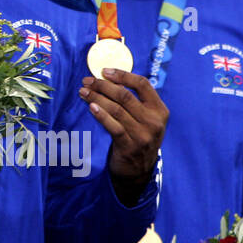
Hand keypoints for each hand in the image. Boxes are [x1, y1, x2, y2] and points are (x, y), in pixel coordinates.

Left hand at [80, 68, 168, 204]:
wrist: (139, 171)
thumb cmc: (138, 137)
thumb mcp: (145, 119)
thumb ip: (134, 101)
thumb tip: (107, 78)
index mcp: (159, 110)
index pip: (143, 84)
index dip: (123, 75)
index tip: (104, 71)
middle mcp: (154, 122)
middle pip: (125, 96)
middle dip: (102, 85)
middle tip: (87, 81)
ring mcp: (143, 135)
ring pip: (116, 109)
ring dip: (97, 98)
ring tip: (83, 92)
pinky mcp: (130, 146)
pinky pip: (113, 126)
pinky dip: (101, 115)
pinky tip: (91, 107)